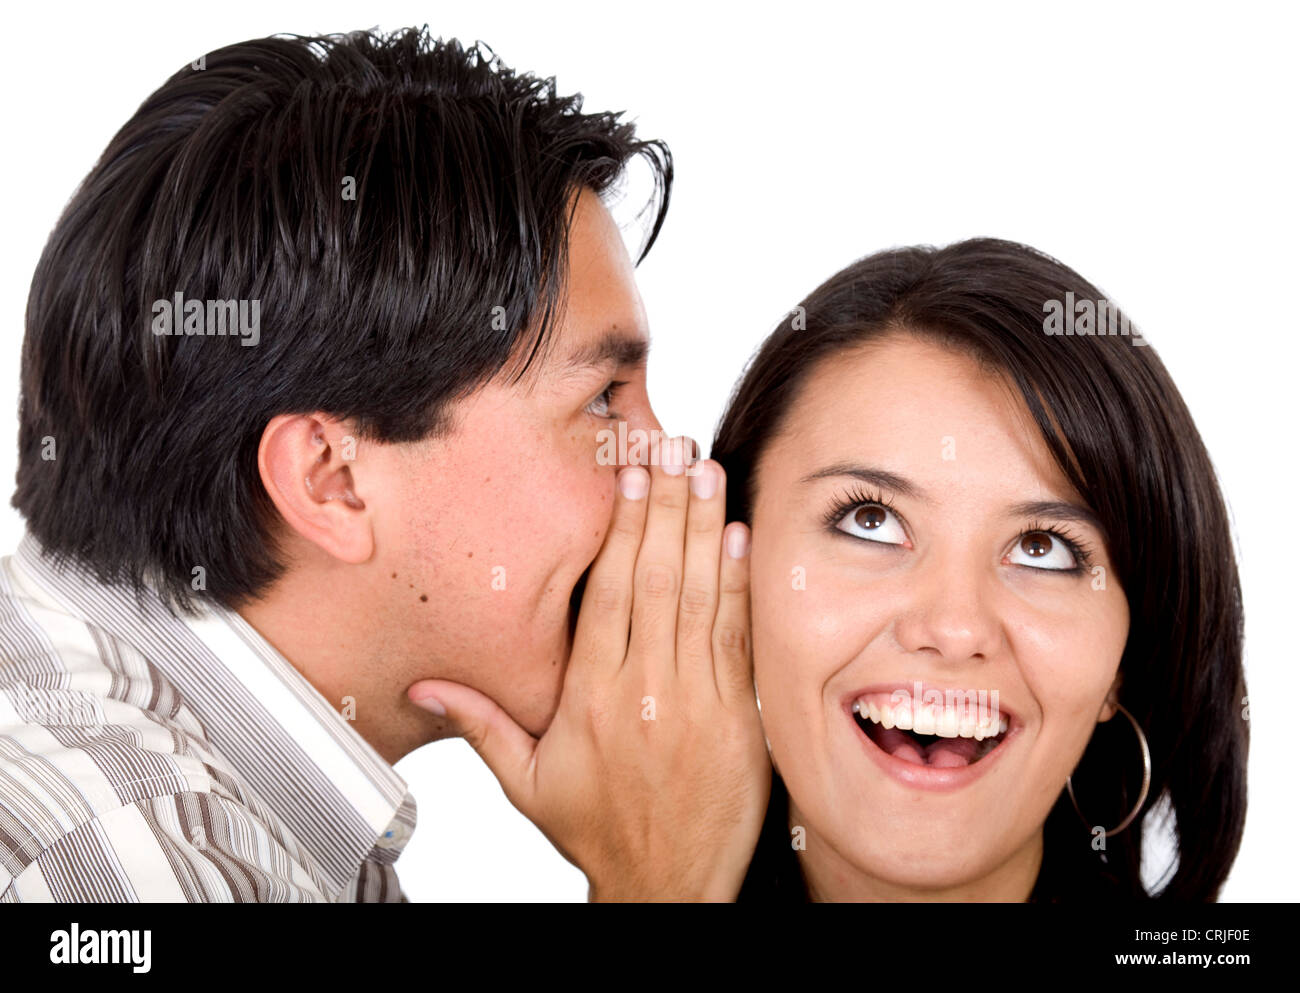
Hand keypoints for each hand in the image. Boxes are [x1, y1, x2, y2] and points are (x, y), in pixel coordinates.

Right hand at [407, 443, 769, 900]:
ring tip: (709, 474)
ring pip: (701, 599)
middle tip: (675, 450)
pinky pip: (739, 639)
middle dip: (667, 508)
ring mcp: (697, 701)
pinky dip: (741, 587)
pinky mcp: (739, 717)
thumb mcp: (526, 781)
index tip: (629, 477)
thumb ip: (481, 723)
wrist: (667, 886)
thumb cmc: (598, 831)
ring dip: (707, 531)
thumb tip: (425, 686)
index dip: (620, 529)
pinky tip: (742, 541)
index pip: (607, 593)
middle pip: (656, 580)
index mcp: (590, 696)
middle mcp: (644, 690)